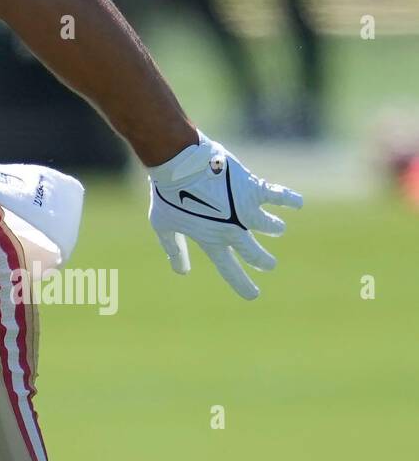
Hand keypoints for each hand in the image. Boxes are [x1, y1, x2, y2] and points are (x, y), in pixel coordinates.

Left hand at [147, 131, 302, 298]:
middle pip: (255, 254)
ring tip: (276, 228)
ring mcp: (245, 210)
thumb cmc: (167, 193)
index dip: (242, 284)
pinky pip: (279, 196)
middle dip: (264, 261)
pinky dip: (290, 199)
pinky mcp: (253, 189)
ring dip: (274, 228)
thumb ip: (174, 248)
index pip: (229, 269)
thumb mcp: (163, 224)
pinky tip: (296, 203)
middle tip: (269, 264)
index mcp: (211, 239)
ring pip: (271, 227)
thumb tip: (181, 271)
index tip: (253, 296)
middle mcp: (232, 230)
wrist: (179, 164)